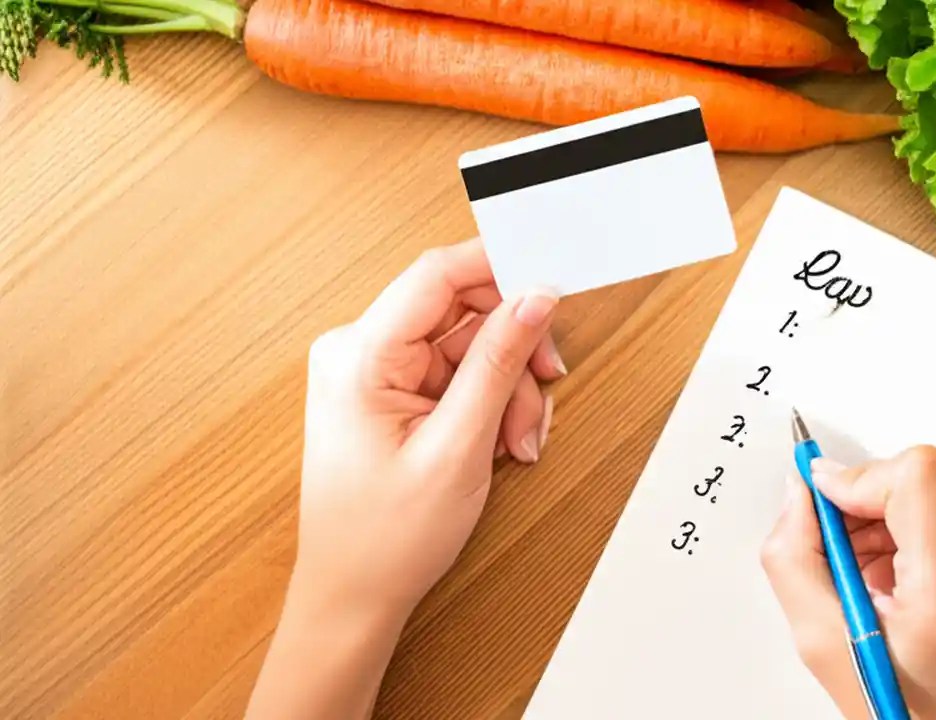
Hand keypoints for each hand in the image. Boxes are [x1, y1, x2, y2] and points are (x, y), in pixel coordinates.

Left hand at [248, 239, 563, 719]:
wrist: (354, 595)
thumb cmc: (385, 537)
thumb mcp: (457, 448)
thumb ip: (497, 364)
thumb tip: (534, 297)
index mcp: (359, 356)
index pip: (437, 275)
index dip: (500, 265)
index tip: (552, 278)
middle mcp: (359, 350)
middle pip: (463, 311)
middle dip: (513, 352)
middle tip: (545, 389)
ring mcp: (374, 371)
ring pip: (470, 345)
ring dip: (507, 389)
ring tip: (517, 442)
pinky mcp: (391, 390)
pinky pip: (457, 373)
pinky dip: (489, 403)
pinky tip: (500, 442)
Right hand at [761, 446, 935, 719]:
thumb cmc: (913, 718)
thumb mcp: (825, 646)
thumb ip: (795, 560)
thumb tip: (799, 499)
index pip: (915, 475)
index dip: (857, 476)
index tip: (823, 496)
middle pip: (913, 483)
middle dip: (859, 509)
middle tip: (836, 559)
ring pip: (925, 499)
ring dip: (879, 528)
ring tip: (865, 587)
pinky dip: (904, 543)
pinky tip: (891, 590)